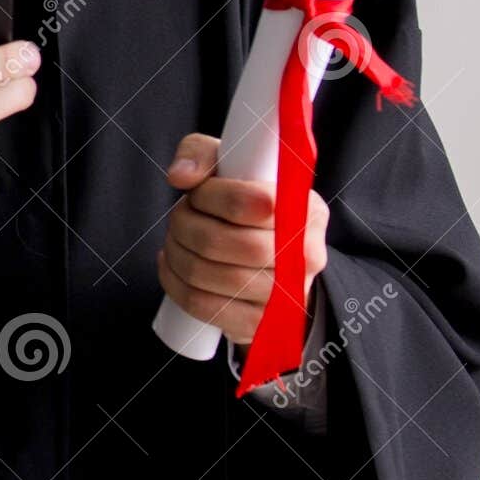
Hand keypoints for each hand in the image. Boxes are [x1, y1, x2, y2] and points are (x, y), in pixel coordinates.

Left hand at [154, 132, 327, 346]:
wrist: (270, 265)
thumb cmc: (245, 206)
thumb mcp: (231, 166)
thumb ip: (202, 154)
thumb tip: (180, 176)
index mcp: (307, 211)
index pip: (256, 203)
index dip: (212, 196)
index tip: (198, 193)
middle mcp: (305, 256)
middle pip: (224, 241)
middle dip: (185, 224)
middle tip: (178, 217)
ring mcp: (283, 297)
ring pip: (207, 274)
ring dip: (176, 252)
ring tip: (174, 239)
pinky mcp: (258, 325)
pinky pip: (202, 305)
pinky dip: (175, 283)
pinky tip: (172, 266)